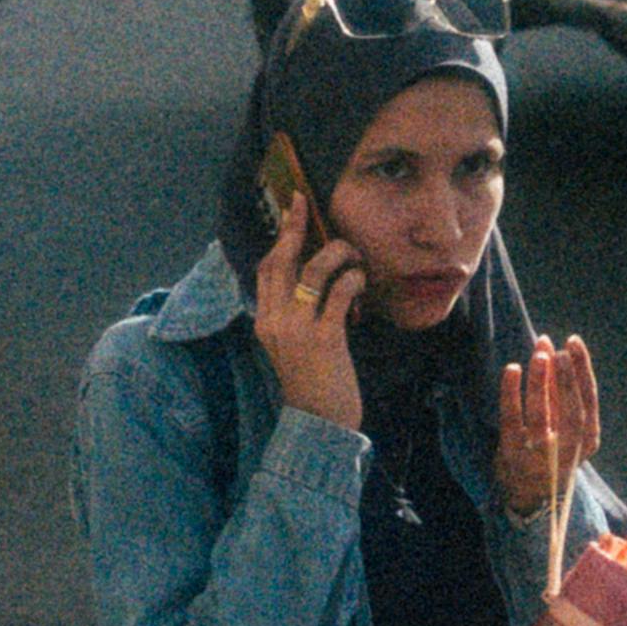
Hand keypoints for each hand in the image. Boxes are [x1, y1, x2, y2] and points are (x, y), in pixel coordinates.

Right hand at [252, 181, 366, 432]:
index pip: (265, 269)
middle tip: (304, 202)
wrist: (319, 423)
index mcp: (264, 321)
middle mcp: (275, 320)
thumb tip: (312, 277)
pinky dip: (353, 279)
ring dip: (336, 253)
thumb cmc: (312, 382)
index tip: (289, 212)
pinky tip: (362, 282)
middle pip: (281, 260)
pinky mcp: (324, 338)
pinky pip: (339, 293)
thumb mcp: (291, 345)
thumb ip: (294, 314)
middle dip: (294, 226)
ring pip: (312, 270)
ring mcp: (298, 329)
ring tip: (353, 255)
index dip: (278, 238)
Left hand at [493, 332, 599, 518]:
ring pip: (542, 415)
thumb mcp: (563, 424)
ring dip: (541, 382)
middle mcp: (568, 451)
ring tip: (539, 354)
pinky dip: (511, 393)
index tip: (573, 342)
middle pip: (572, 410)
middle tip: (558, 349)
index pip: (589, 401)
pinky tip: (512, 369)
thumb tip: (549, 348)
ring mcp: (540, 455)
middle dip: (567, 377)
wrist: (529, 496)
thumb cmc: (550, 449)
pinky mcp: (513, 454)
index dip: (582, 370)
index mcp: (588, 440)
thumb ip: (559, 391)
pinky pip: (512, 419)